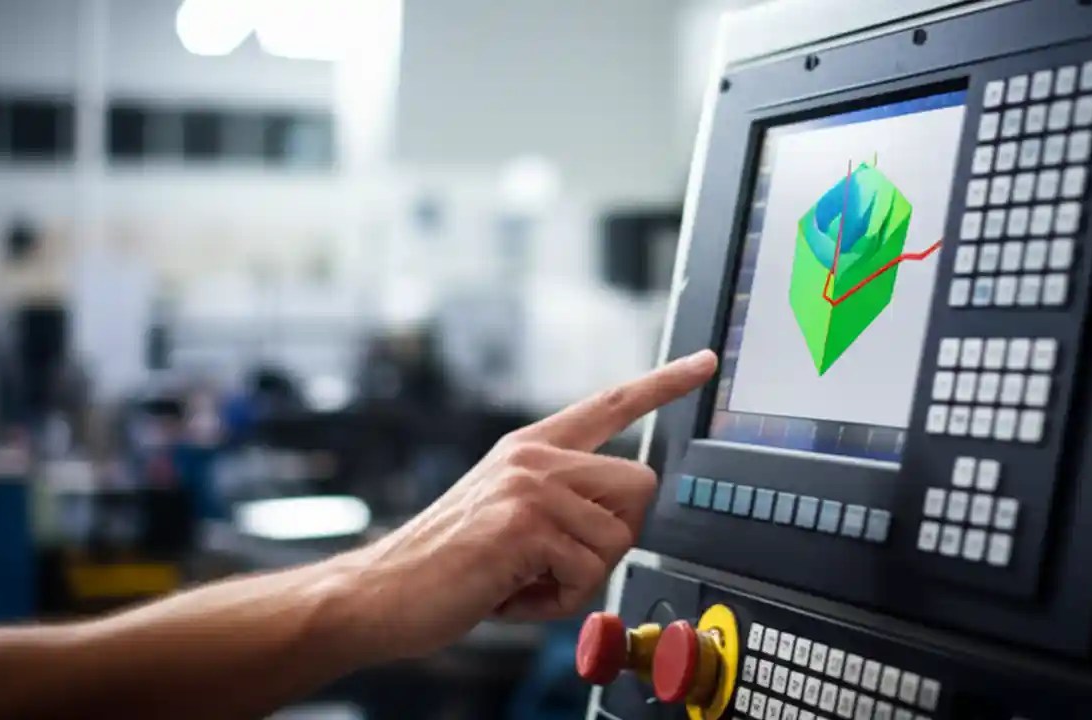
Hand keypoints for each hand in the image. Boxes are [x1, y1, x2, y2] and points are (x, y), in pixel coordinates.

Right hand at [337, 349, 717, 661]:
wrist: (384, 592)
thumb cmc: (451, 562)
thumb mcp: (510, 513)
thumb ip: (564, 501)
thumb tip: (624, 519)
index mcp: (533, 447)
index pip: (612, 402)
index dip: (665, 383)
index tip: (706, 362)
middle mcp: (535, 456)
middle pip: (641, 485)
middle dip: (616, 537)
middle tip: (562, 560)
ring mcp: (529, 486)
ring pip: (617, 539)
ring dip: (579, 578)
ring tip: (524, 578)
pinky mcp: (524, 524)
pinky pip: (586, 574)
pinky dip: (555, 601)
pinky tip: (511, 593)